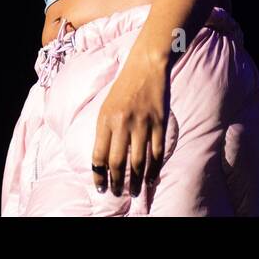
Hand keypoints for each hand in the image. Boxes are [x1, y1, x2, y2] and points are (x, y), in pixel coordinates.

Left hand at [91, 55, 169, 196]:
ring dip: (135, 181)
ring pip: (138, 161)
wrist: (146, 65)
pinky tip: (150, 179)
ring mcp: (142, 124)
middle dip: (116, 183)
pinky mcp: (159, 122)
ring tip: (133, 192)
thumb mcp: (106, 106)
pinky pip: (156, 152)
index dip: (98, 176)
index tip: (100, 188)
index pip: (98, 156)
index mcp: (105, 119)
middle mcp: (122, 123)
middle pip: (117, 162)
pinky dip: (154, 169)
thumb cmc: (124, 86)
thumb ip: (105, 130)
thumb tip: (104, 159)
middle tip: (117, 193)